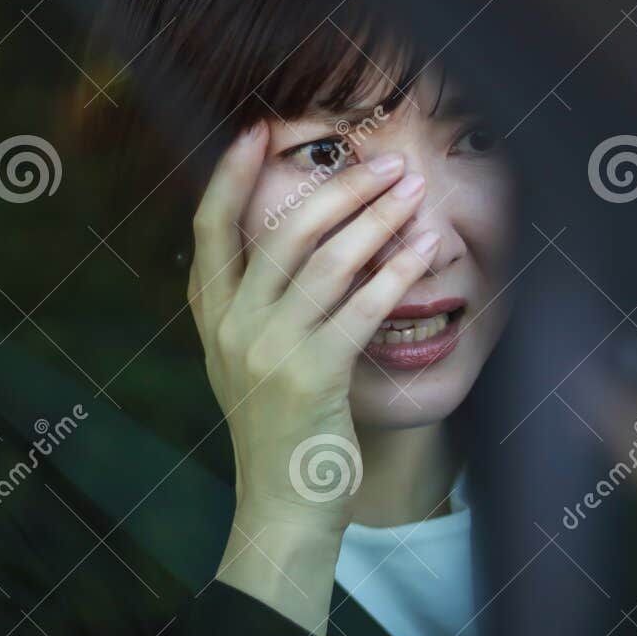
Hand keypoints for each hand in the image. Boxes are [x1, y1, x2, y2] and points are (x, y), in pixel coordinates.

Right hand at [186, 121, 439, 632]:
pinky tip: (426, 250)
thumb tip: (295, 236)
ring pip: (328, 261)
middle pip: (284, 232)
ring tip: (413, 191)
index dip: (230, 173)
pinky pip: (362, 306)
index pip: (210, 227)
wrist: (284, 507)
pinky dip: (398, 270)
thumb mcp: (246, 360)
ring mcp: (269, 351)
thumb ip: (254, 303)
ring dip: (378, 218)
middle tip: (385, 163)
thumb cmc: (279, 428)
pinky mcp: (313, 377)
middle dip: (340, 188)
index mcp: (211, 316)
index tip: (259, 129)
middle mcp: (232, 327)